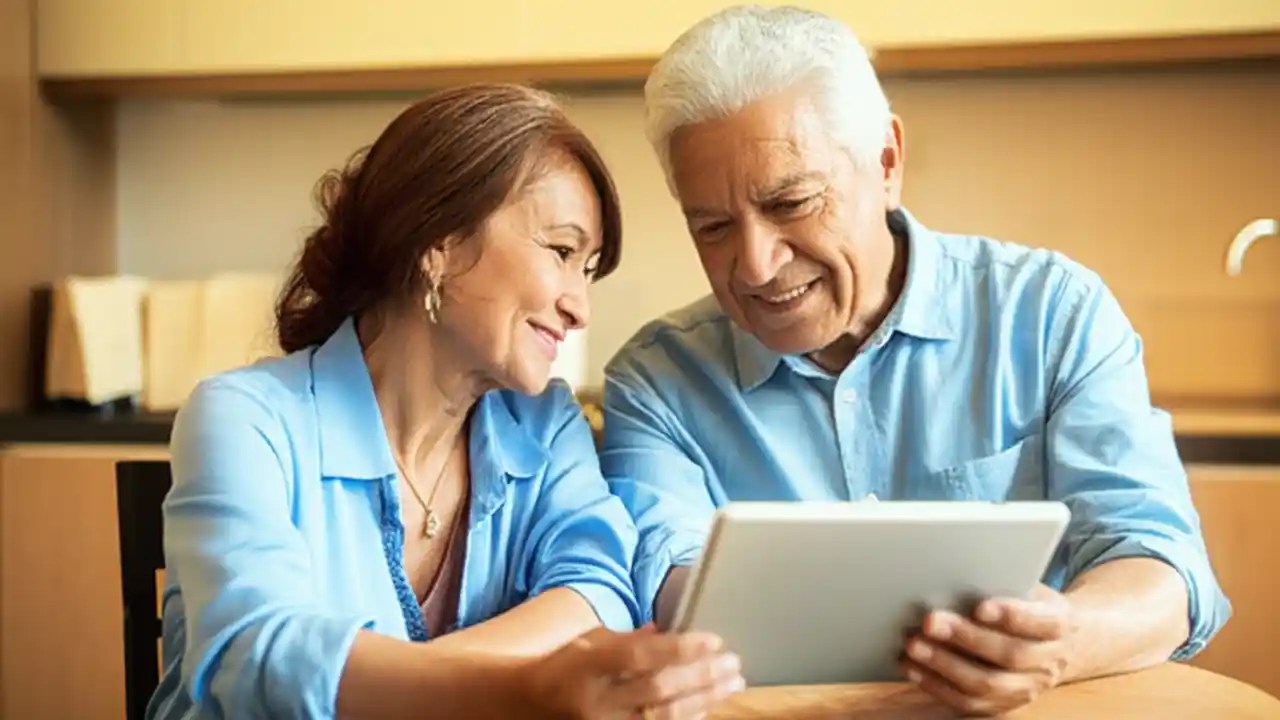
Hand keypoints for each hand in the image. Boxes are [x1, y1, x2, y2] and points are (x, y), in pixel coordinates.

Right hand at [523, 624, 744, 718]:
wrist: (522, 705)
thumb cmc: (561, 666)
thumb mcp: (588, 642)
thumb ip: (629, 639)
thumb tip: (669, 631)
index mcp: (587, 665)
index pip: (640, 656)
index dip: (680, 648)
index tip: (715, 639)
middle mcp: (595, 701)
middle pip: (659, 691)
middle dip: (702, 677)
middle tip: (733, 663)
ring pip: (663, 719)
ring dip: (704, 700)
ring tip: (731, 683)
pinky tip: (707, 709)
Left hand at [901, 584, 1077, 716]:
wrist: (1062, 644)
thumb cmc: (1032, 606)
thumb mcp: (1030, 588)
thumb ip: (1005, 584)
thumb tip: (959, 573)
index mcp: (1060, 625)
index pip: (1041, 622)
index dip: (1011, 615)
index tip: (980, 606)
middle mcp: (1049, 662)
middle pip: (1010, 655)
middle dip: (966, 638)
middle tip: (930, 621)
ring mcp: (1029, 688)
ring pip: (989, 685)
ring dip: (946, 666)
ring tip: (915, 646)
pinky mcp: (1006, 706)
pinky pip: (971, 704)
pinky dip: (938, 686)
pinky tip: (913, 668)